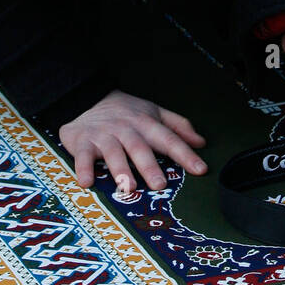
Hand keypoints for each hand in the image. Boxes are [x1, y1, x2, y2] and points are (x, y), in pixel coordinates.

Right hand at [59, 91, 206, 191]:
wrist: (86, 96)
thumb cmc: (125, 111)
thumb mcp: (154, 113)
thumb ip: (178, 127)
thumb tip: (201, 142)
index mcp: (146, 123)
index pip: (169, 139)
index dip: (185, 154)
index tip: (200, 169)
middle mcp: (126, 129)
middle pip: (139, 147)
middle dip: (150, 166)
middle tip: (160, 185)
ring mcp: (103, 136)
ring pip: (113, 152)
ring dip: (121, 169)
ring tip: (129, 187)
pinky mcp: (82, 142)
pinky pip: (82, 156)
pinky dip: (83, 168)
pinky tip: (87, 182)